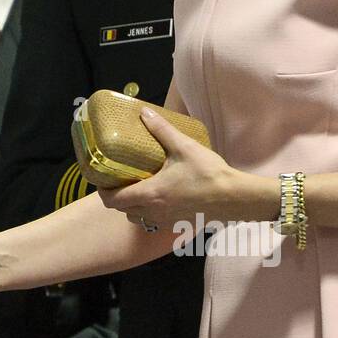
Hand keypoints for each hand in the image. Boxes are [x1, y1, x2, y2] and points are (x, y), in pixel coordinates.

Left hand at [96, 107, 267, 227]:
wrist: (235, 198)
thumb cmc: (209, 173)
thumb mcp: (184, 147)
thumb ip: (161, 130)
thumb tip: (144, 112)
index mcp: (150, 194)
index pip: (113, 200)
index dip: (103, 191)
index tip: (102, 179)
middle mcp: (154, 211)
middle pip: (122, 210)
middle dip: (116, 197)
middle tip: (120, 179)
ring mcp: (166, 220)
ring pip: (137, 218)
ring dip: (132, 206)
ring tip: (137, 187)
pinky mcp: (177, 224)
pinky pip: (153, 222)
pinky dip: (149, 212)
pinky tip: (158, 197)